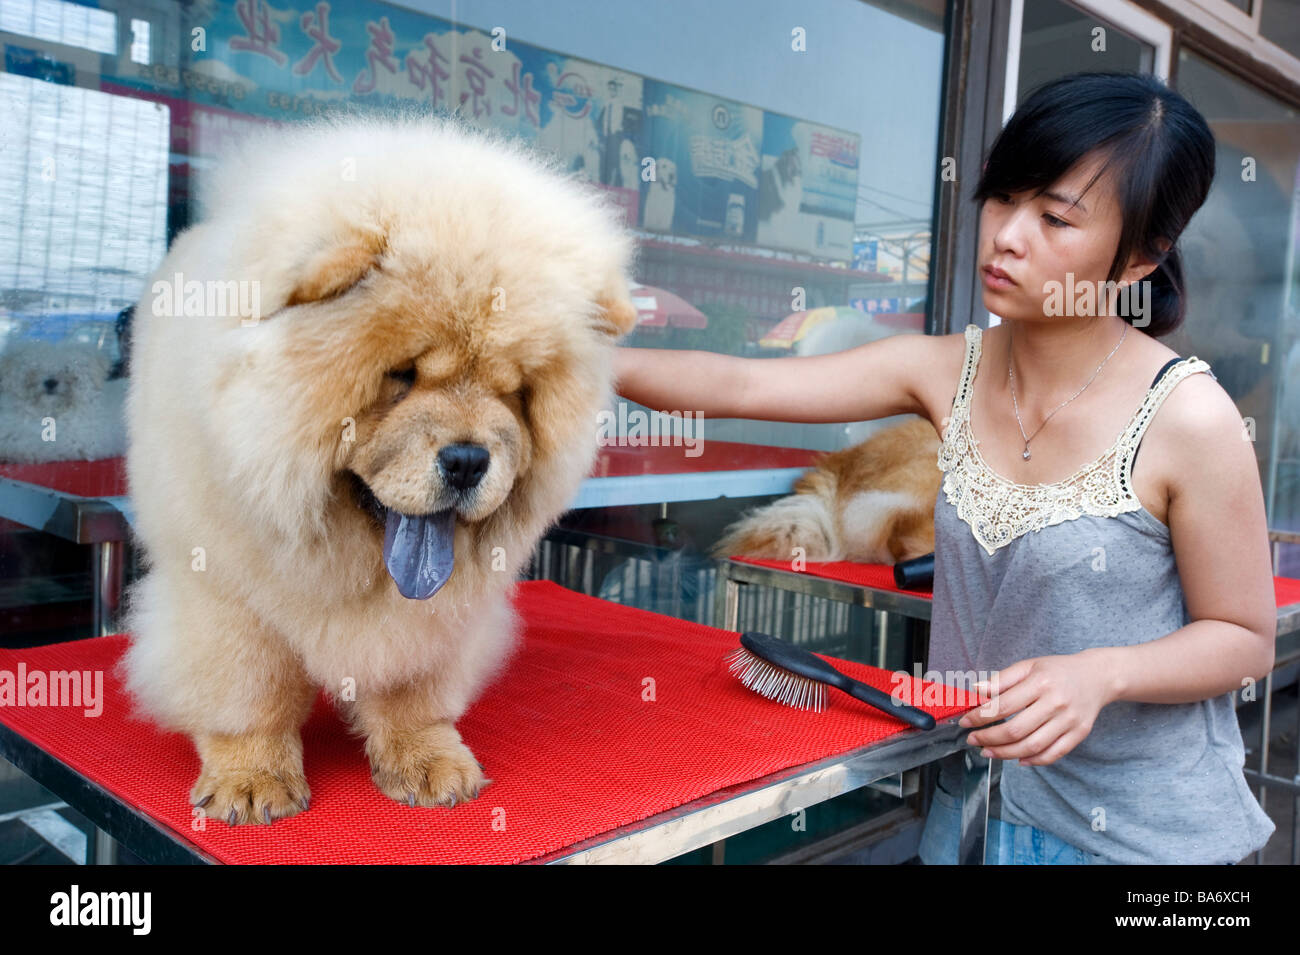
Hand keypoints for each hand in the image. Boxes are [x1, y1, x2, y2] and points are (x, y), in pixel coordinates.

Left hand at [957, 648, 1115, 765]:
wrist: (1097, 676)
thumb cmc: (1058, 670)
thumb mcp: (1029, 666)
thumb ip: (1002, 679)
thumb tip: (976, 691)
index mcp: (1040, 683)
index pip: (1003, 706)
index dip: (980, 717)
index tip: (965, 722)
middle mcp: (1056, 703)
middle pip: (1016, 730)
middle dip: (988, 738)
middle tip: (973, 740)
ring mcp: (1069, 721)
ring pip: (1032, 746)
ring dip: (1005, 754)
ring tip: (988, 752)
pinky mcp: (1078, 734)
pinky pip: (1053, 754)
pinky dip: (1033, 761)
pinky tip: (1017, 759)